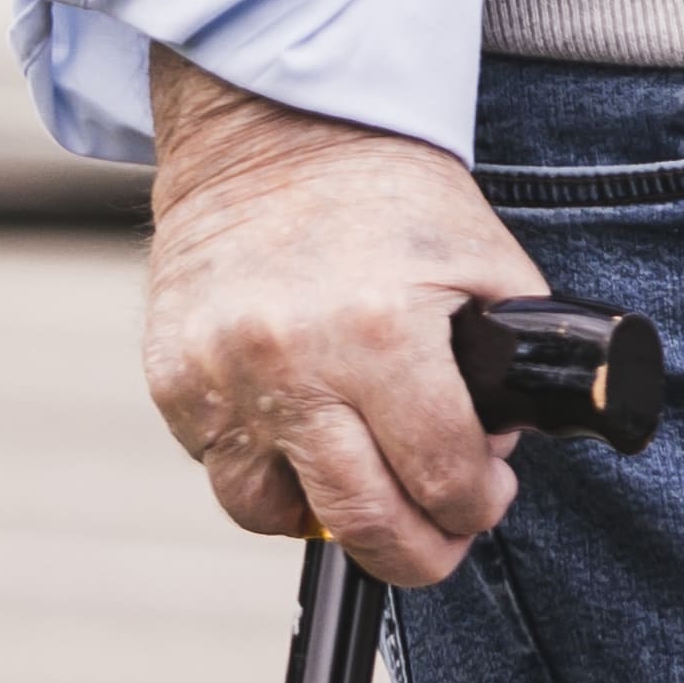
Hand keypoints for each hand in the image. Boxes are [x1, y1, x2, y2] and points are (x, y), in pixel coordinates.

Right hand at [140, 51, 531, 592]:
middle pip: (364, 522)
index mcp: (382, 334)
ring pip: (276, 513)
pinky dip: (266, 467)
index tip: (484, 498)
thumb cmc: (388, 195)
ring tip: (362, 479)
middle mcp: (294, 365)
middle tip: (438, 538)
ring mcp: (222, 378)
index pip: (443, 478)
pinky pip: (223, 467)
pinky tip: (301, 427)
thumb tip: (499, 453)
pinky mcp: (173, 379)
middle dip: (418, 553)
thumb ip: (510, 364)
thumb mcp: (486, 261)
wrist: (270, 129)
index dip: (478, 505)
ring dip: (329, 513)